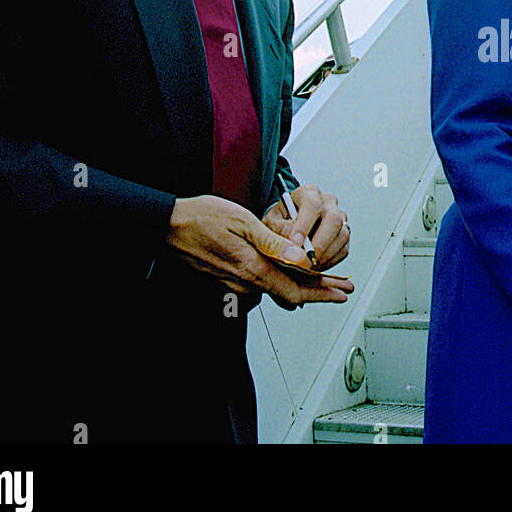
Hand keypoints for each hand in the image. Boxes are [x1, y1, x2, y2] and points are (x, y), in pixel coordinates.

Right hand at [166, 195, 353, 307]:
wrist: (167, 227)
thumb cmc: (202, 218)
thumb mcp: (242, 222)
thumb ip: (273, 242)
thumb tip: (301, 258)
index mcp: (251, 269)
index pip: (295, 291)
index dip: (322, 293)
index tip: (342, 292)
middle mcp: (245, 282)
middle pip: (291, 293)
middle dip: (320, 292)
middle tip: (343, 289)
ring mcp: (236, 283)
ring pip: (278, 288)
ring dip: (304, 285)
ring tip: (327, 281)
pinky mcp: (230, 278)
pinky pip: (264, 282)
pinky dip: (285, 280)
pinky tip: (295, 272)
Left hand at [262, 183, 349, 271]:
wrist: (286, 230)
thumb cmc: (278, 224)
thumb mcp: (271, 224)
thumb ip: (280, 231)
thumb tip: (295, 243)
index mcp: (308, 193)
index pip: (313, 204)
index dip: (305, 225)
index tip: (295, 243)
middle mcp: (328, 203)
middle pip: (334, 219)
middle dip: (319, 243)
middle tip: (305, 260)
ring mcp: (339, 218)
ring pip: (342, 235)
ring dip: (325, 255)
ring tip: (308, 265)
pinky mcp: (344, 235)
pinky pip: (343, 250)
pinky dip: (330, 261)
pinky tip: (315, 265)